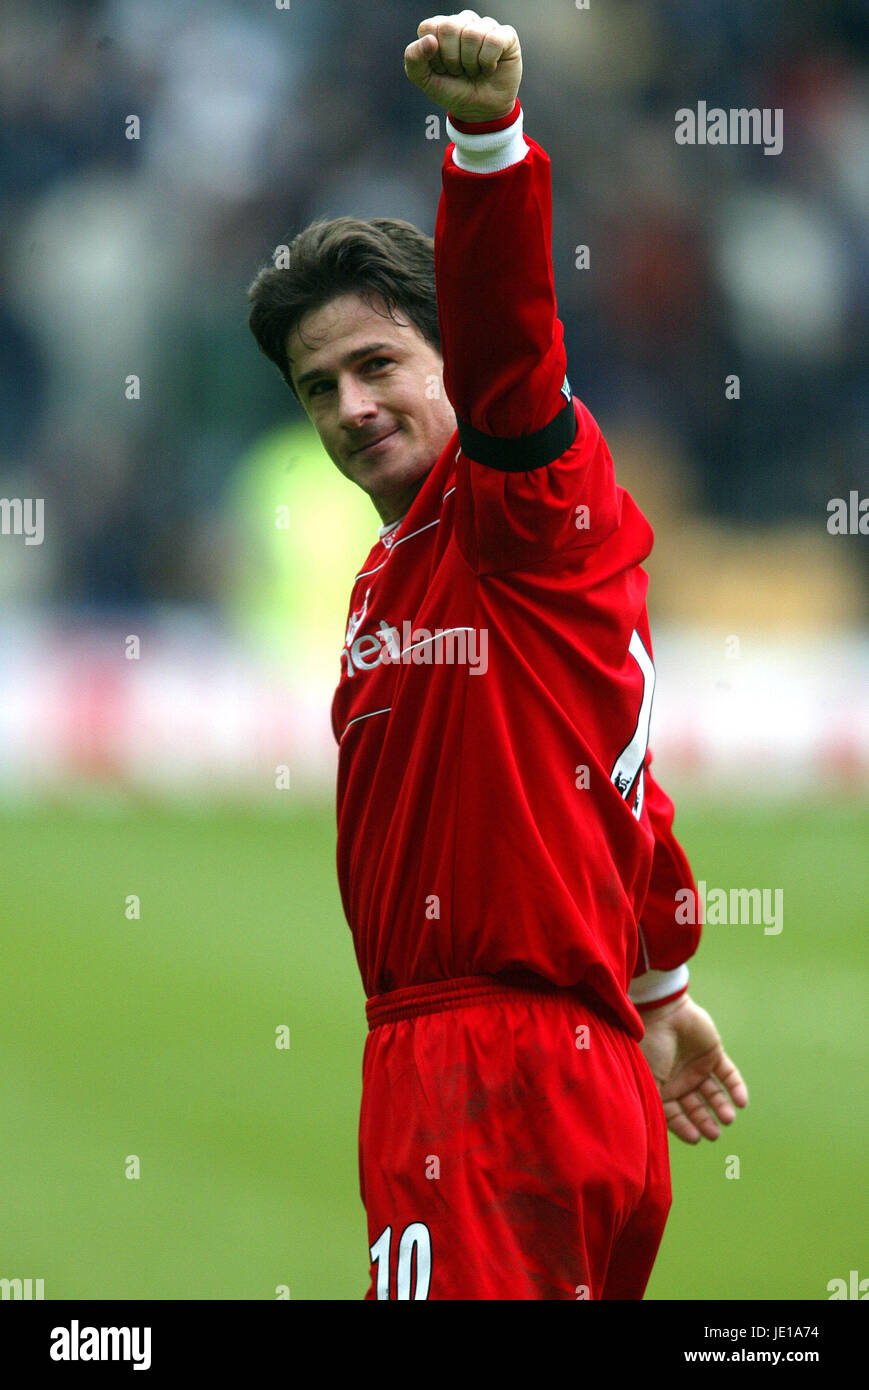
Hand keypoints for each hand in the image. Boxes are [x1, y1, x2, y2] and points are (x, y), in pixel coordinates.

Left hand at [404, 11, 521, 122]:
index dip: (434, 55)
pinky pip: (493, 40)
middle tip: (459, 71)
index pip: (429, 27)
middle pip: (449, 27)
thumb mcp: (425, 80)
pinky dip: (488, 62)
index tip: (442, 68)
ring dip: (471, 63)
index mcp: (441, 27)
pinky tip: (489, 67)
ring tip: (474, 70)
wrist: (479, 111)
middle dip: (452, 59)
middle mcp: (463, 21)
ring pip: (472, 34)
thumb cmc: (452, 91)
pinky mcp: (506, 35)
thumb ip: (414, 59)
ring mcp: (485, 25)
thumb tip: (430, 40)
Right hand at [638, 993, 748, 1143]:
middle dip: (705, 1121)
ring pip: (713, 1093)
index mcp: (661, 1087)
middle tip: (715, 1134)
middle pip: (696, 1107)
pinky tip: (741, 1101)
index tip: (696, 1139)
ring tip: (728, 1118)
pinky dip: (736, 1087)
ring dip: (721, 1107)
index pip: (675, 1114)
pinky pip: (728, 1074)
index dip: (685, 1128)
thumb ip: (655, 1104)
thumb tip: (655, 1130)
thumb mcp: (647, 1079)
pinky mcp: (713, 1053)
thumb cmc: (649, 1047)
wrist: (661, 1012)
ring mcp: (697, 1066)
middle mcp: (680, 1080)